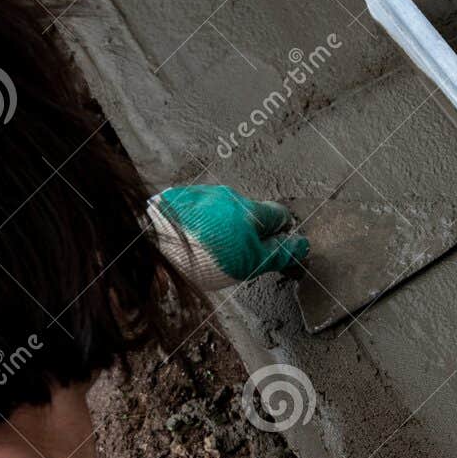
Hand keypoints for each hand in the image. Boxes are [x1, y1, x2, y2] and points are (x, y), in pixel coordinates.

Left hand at [147, 185, 308, 290]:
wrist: (154, 247)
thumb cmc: (209, 258)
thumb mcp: (252, 263)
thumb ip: (279, 253)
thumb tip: (301, 244)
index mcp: (249, 210)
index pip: (278, 214)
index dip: (281, 232)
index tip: (276, 245)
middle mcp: (227, 195)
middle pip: (249, 212)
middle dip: (248, 230)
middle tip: (238, 255)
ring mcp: (200, 193)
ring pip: (222, 210)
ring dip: (223, 226)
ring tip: (210, 251)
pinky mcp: (176, 197)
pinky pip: (197, 210)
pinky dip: (200, 223)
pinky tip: (192, 241)